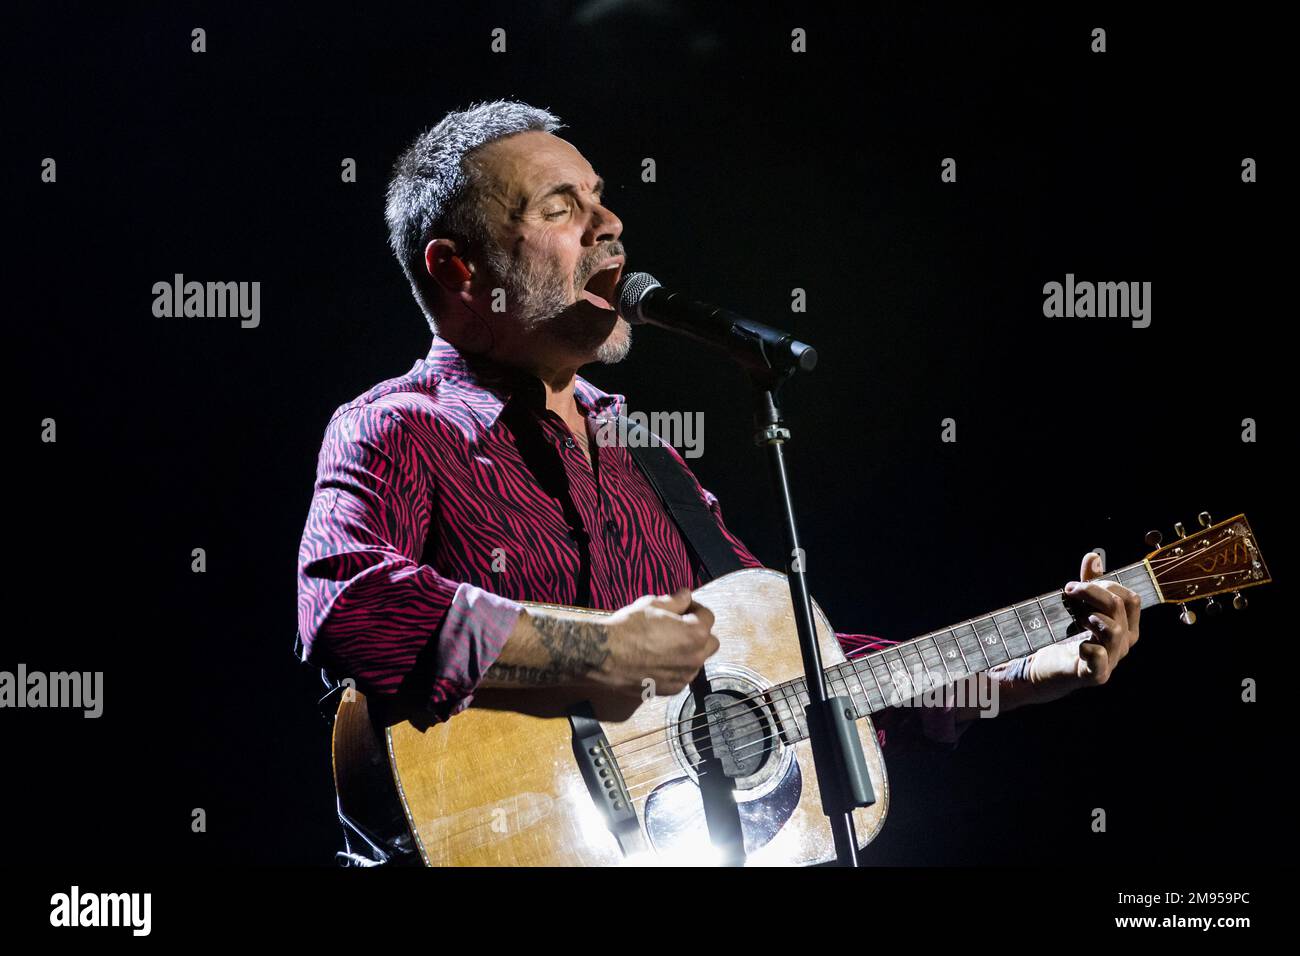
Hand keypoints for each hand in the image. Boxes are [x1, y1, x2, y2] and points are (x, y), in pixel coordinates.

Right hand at [598, 588, 719, 699]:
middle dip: (699, 633)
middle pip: (710, 642)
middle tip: (680, 626)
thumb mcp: (653, 605)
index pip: (708, 617)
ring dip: (689, 651)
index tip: (684, 607)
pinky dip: (676, 667)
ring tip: (666, 644)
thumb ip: (676, 601)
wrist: (605, 655)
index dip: (696, 608)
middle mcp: (695, 657)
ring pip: (697, 661)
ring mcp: (684, 676)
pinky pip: (683, 676)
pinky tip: (658, 659)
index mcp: (695, 634)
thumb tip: (685, 595)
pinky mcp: (671, 689)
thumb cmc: (628, 628)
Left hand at [1025, 551, 1141, 694]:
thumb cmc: (1067, 636)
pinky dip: (1090, 649)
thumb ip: (1089, 582)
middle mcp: (1123, 644)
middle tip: (1068, 591)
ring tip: (1076, 617)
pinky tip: (1079, 645)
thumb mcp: (1079, 606)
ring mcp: (1111, 661)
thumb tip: (1093, 556)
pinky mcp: (1095, 675)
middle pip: (1119, 607)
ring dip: (1092, 616)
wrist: (1047, 667)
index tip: (1078, 585)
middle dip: (1092, 592)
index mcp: (1126, 627)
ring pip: (1115, 631)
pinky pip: (1100, 659)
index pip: (1131, 598)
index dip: (1105, 585)